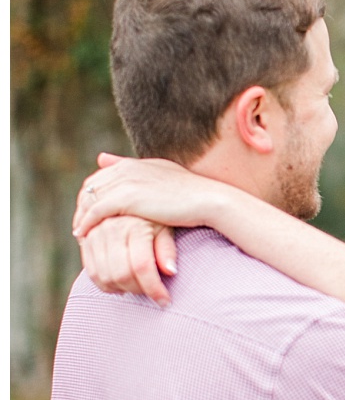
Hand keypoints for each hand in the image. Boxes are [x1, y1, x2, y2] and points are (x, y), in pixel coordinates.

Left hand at [73, 153, 225, 239]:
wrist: (208, 200)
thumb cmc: (193, 195)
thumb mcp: (165, 180)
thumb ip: (142, 175)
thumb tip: (117, 166)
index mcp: (134, 164)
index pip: (101, 177)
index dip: (92, 195)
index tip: (90, 213)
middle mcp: (126, 169)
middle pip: (91, 187)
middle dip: (82, 206)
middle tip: (81, 225)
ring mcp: (125, 181)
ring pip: (90, 199)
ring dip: (81, 216)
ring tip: (80, 233)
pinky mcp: (125, 198)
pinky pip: (96, 211)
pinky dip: (86, 223)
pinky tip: (84, 234)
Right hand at [79, 216, 178, 305]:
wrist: (125, 199)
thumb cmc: (153, 218)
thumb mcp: (166, 229)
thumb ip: (167, 250)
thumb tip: (170, 271)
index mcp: (133, 226)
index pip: (142, 266)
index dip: (154, 288)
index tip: (165, 301)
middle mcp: (110, 230)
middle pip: (121, 274)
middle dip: (139, 290)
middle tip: (153, 294)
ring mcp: (94, 235)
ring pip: (105, 276)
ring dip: (123, 289)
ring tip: (139, 288)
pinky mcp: (85, 242)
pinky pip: (92, 272)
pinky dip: (107, 285)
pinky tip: (122, 286)